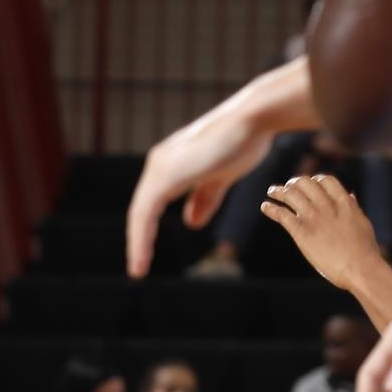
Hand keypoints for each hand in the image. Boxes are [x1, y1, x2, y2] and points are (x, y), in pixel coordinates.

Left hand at [127, 106, 273, 277]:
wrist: (253, 120)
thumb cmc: (243, 142)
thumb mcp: (221, 177)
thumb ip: (204, 198)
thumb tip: (191, 223)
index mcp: (170, 165)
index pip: (151, 204)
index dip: (147, 230)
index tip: (145, 254)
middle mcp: (159, 164)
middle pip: (142, 210)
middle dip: (139, 240)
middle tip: (138, 269)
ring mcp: (159, 168)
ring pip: (140, 214)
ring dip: (138, 245)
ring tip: (138, 271)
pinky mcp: (164, 175)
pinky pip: (145, 214)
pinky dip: (142, 238)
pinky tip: (142, 257)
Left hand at [259, 175, 384, 290]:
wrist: (360, 268)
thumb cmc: (364, 250)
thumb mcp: (362, 223)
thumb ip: (353, 208)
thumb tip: (351, 196)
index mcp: (344, 203)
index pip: (325, 180)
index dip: (314, 179)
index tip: (308, 183)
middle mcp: (327, 207)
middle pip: (305, 183)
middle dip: (294, 183)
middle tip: (288, 187)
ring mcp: (314, 218)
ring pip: (291, 195)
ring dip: (279, 191)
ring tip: (272, 191)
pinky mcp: (302, 233)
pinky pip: (282, 215)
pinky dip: (271, 208)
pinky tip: (265, 206)